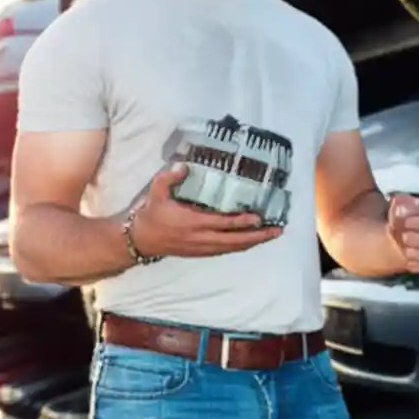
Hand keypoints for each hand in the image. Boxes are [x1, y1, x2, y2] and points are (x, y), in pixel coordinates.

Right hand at [130, 162, 283, 258]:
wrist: (141, 240)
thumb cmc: (151, 214)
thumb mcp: (156, 192)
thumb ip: (170, 177)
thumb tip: (185, 165)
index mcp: (192, 222)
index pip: (222, 223)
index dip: (242, 221)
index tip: (258, 217)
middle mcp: (201, 238)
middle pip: (235, 240)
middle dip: (257, 236)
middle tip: (276, 230)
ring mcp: (202, 247)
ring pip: (232, 247)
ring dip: (253, 242)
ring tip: (270, 235)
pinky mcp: (201, 252)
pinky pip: (226, 250)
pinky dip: (240, 246)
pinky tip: (250, 241)